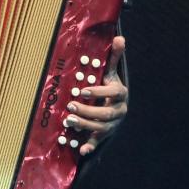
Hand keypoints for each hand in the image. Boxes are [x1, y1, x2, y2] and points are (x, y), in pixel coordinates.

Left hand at [65, 35, 127, 155]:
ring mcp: (112, 124)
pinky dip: (90, 147)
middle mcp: (118, 110)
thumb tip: (120, 38)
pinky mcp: (105, 134)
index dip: (98, 92)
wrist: (117, 107)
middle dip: (88, 110)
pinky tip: (81, 150)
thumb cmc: (110, 87)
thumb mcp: (111, 73)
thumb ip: (113, 58)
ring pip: (100, 127)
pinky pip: (98, 142)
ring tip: (69, 120)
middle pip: (105, 113)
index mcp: (120, 94)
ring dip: (85, 125)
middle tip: (71, 106)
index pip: (112, 93)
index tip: (82, 90)